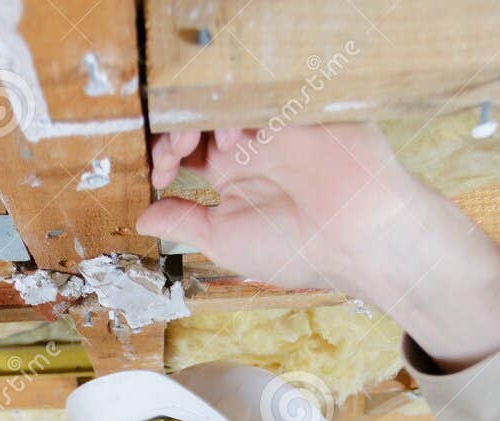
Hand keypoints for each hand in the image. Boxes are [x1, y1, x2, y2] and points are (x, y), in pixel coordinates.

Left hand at [137, 124, 421, 300]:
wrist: (357, 238)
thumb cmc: (297, 250)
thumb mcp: (225, 242)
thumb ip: (183, 223)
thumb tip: (142, 220)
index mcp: (232, 177)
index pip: (185, 150)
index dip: (163, 155)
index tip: (159, 176)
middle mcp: (251, 148)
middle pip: (197, 120)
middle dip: (172, 132)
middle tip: (170, 156)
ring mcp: (274, 126)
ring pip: (221, 102)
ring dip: (196, 119)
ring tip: (193, 146)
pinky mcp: (298, 108)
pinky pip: (257, 91)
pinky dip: (234, 111)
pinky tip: (231, 140)